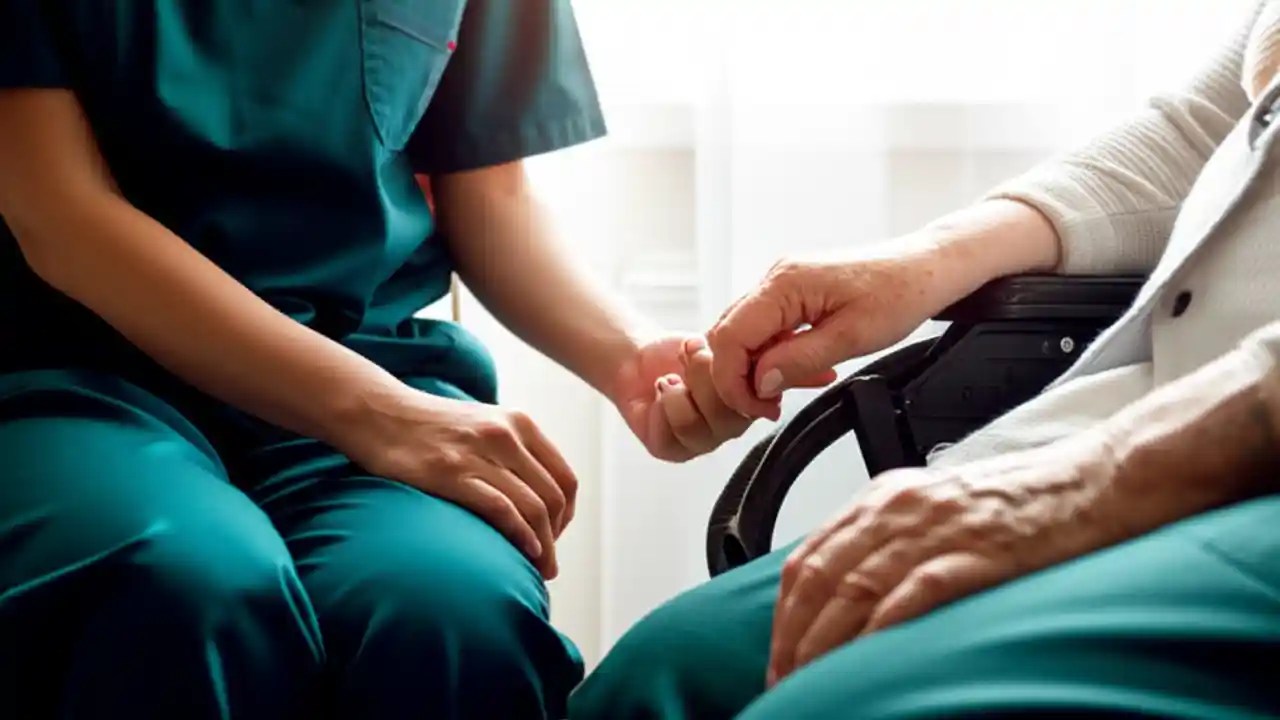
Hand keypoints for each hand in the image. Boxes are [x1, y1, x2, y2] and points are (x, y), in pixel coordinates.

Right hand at [343, 388, 577, 579]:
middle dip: (557, 537)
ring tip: (539, 570)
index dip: (567, 515)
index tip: (554, 537)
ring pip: (533, 507)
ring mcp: (479, 453)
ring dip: (543, 546)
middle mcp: (507, 435)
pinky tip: (524, 553)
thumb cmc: (431, 428)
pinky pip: (502, 509)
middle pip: (553, 498)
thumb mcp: (484, 425)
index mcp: (520, 424)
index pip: (565, 479)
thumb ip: (513, 451)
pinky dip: (520, 535)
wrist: (380, 413)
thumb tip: (536, 495)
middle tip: (548, 565)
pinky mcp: (452, 473)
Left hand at [612, 334, 761, 461]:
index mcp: (753, 400)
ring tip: (670, 377)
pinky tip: (661, 390)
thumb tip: (755, 359)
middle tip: (690, 353)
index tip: (716, 350)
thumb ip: (742, 358)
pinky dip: (662, 403)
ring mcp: (705, 441)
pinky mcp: (673, 449)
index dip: (736, 374)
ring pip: (695, 427)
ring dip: (678, 393)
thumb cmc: (683, 352)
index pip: (760, 403)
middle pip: (729, 418)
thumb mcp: (719, 344)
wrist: (642, 355)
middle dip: (702, 376)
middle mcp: (734, 425)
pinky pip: (671, 433)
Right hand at [707, 242, 951, 419]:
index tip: (757, 406)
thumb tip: (761, 382)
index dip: (733, 380)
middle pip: (729, 336)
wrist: (925, 269)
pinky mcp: (794, 292)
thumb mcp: (852, 338)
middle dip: (742, 378)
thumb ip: (799, 361)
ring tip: (792, 389)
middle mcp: (777, 278)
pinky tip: (804, 369)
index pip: (729, 336)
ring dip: (762, 369)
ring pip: (746, 335)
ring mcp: (783, 283)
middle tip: (770, 406)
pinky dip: (777, 356)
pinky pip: (768, 329)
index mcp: (785, 283)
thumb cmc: (900, 293)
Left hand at [768, 432, 1130, 684]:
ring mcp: (935, 529)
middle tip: (781, 681)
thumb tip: (846, 595)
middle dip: (792, 637)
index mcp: (884, 497)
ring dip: (822, 645)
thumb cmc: (1022, 501)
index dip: (783, 613)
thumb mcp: (937, 508)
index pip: (808, 556)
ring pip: (853, 591)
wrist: (1096, 481)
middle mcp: (898, 509)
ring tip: (809, 684)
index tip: (776, 652)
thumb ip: (889, 539)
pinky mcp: (975, 552)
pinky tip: (863, 661)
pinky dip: (878, 632)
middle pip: (820, 579)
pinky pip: (910, 595)